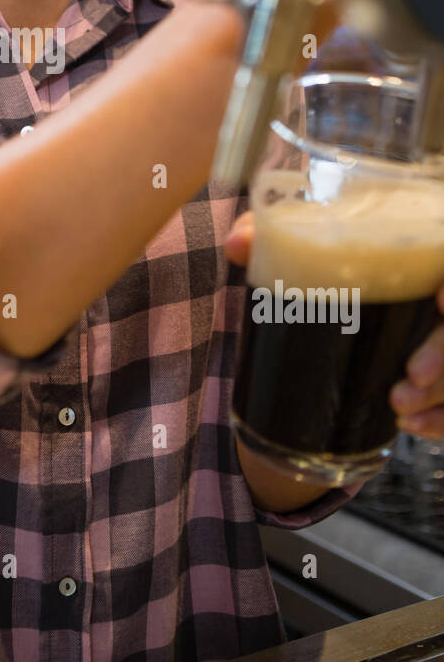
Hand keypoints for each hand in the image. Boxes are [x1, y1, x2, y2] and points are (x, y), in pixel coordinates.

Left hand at [225, 211, 443, 438]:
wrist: (322, 310)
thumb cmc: (320, 268)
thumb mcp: (296, 250)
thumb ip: (269, 237)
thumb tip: (238, 244)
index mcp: (415, 253)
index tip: (441, 303)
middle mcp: (433, 296)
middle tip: (410, 375)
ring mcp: (434, 338)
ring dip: (441, 393)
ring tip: (400, 405)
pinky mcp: (434, 376)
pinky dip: (439, 419)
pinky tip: (412, 424)